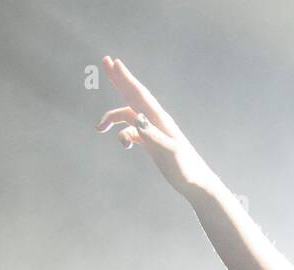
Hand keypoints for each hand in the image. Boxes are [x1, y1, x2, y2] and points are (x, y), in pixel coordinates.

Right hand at [94, 56, 215, 196]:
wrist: (196, 184)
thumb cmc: (185, 168)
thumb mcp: (169, 152)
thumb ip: (152, 135)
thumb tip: (136, 120)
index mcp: (160, 119)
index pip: (139, 94)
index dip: (125, 78)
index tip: (113, 62)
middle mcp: (156, 121)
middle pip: (133, 96)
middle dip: (119, 80)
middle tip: (105, 61)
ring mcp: (153, 131)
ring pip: (128, 116)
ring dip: (112, 119)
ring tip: (98, 128)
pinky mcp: (152, 143)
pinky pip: (132, 132)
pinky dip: (124, 135)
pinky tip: (125, 145)